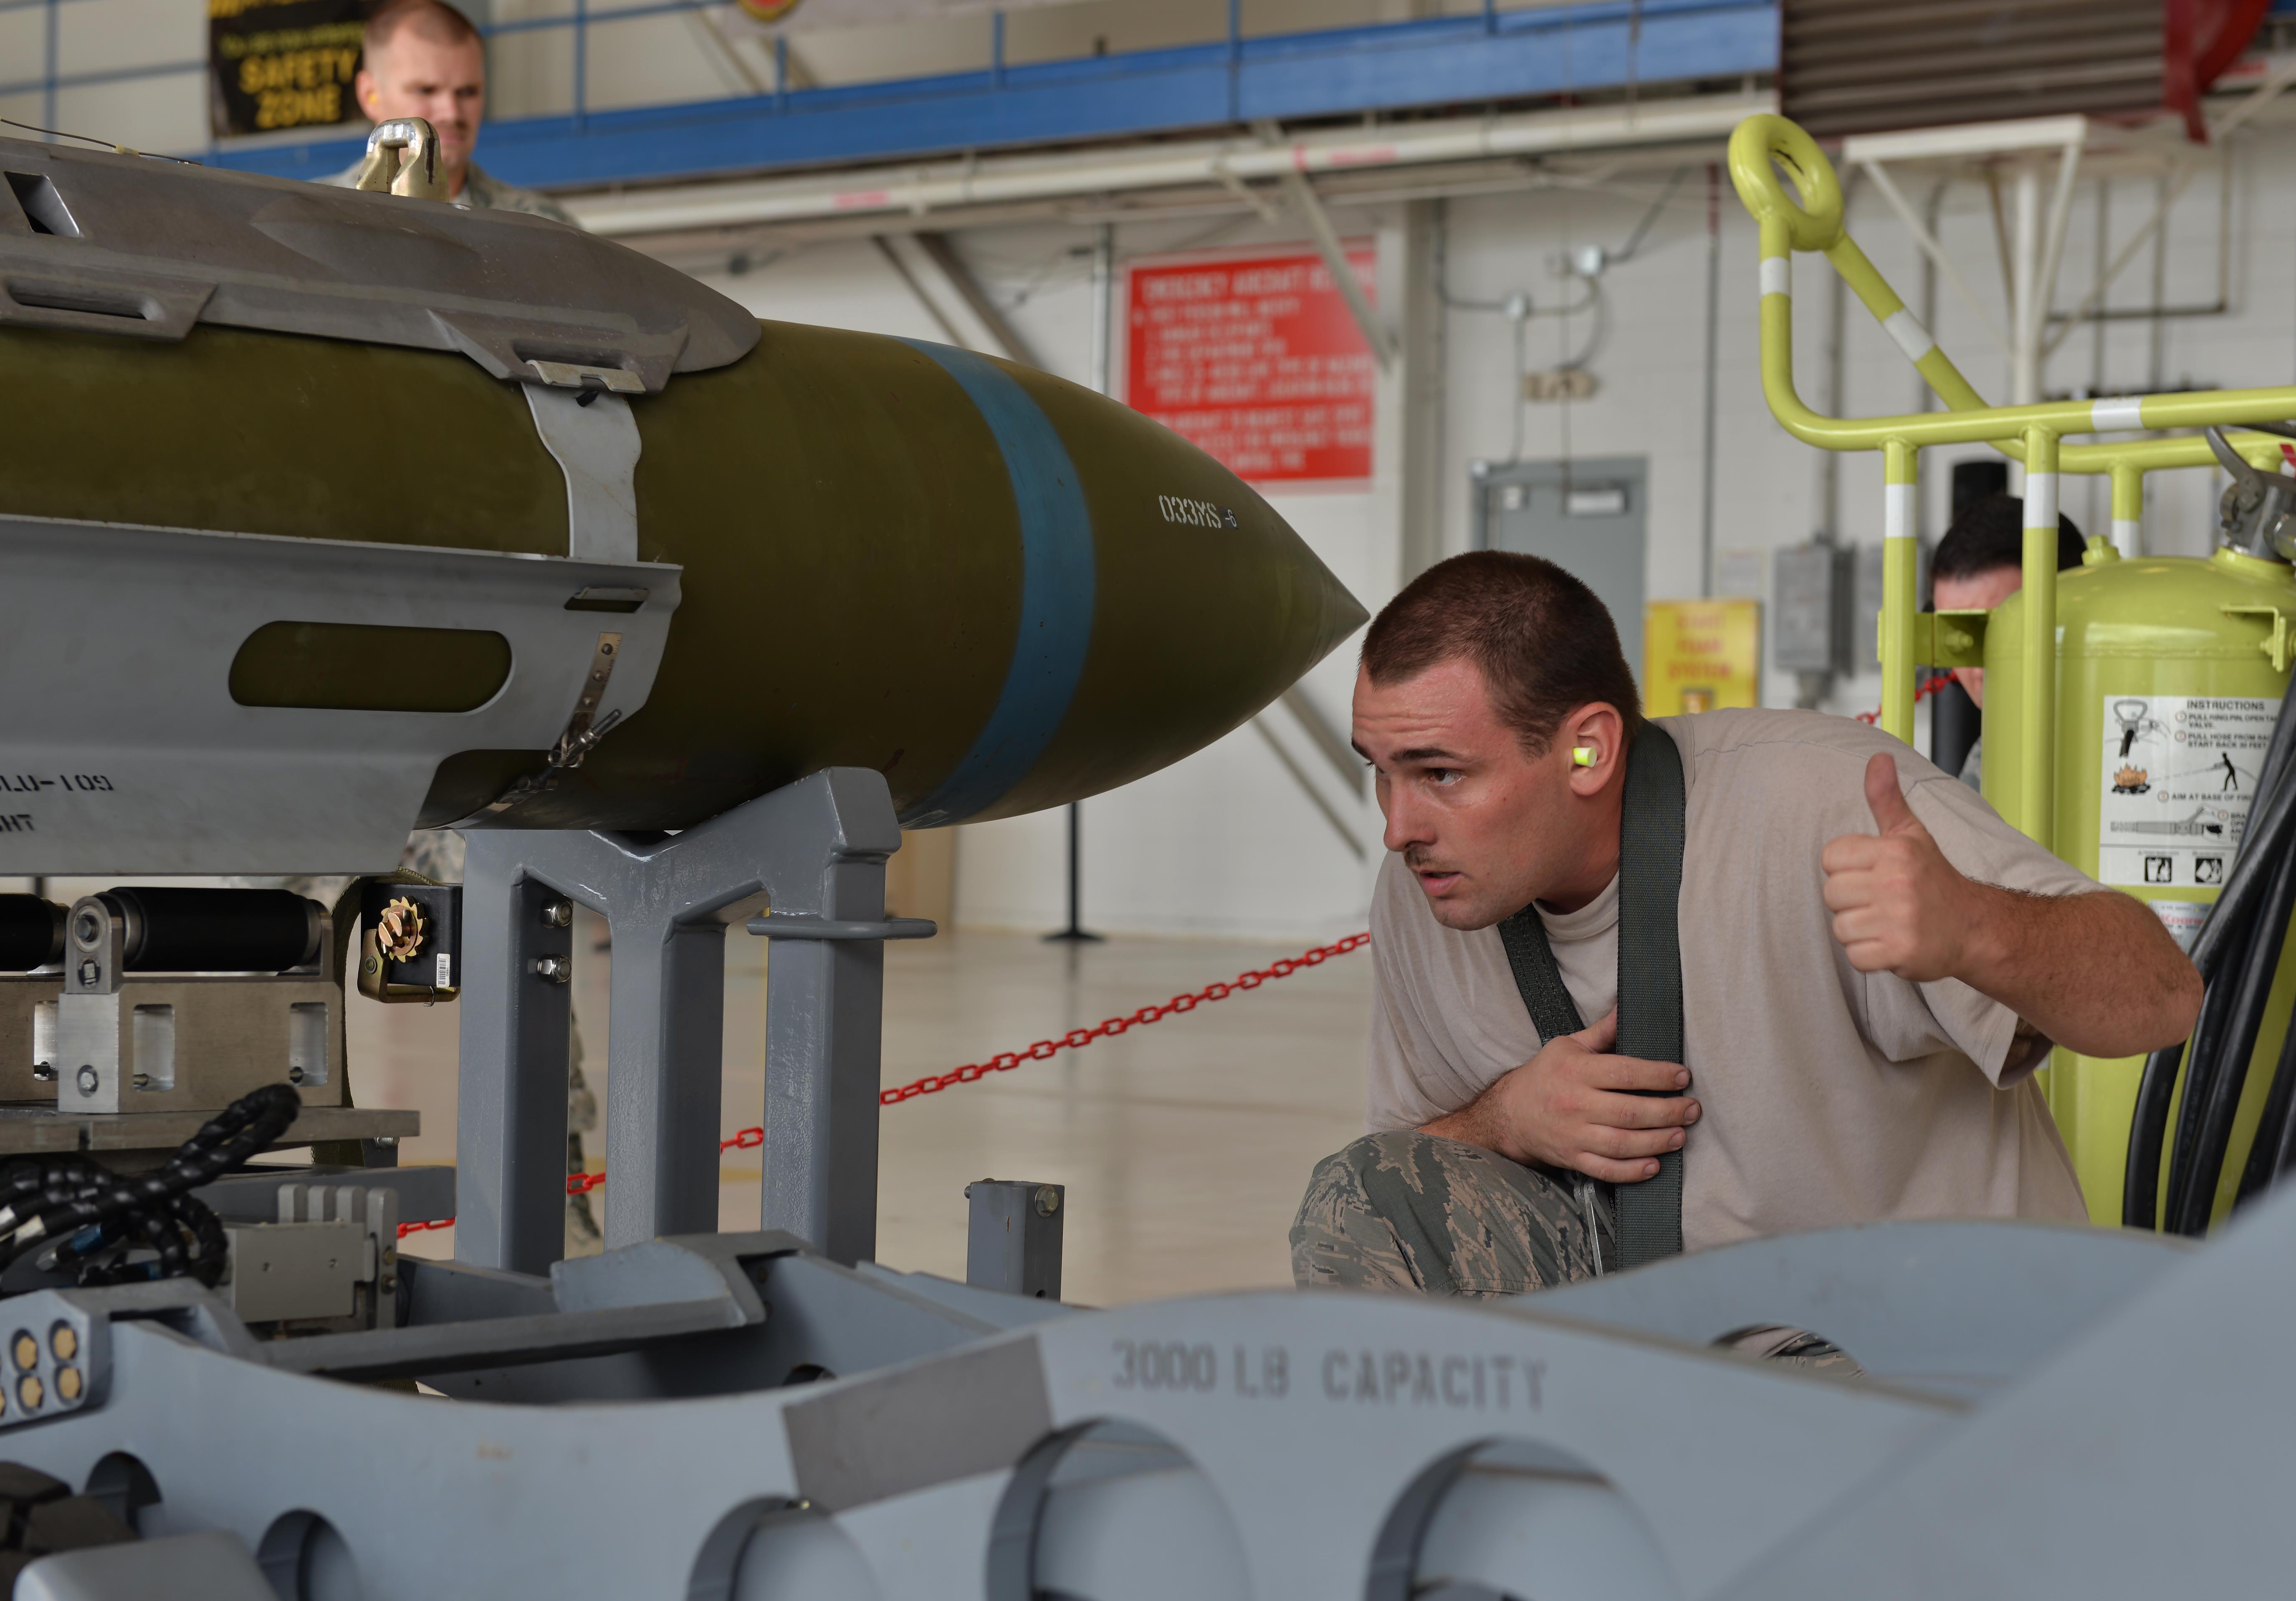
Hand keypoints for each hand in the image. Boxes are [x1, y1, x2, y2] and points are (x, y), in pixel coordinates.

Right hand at [1427, 1008, 1698, 1182]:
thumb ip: (1603, 1031)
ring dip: (1657, 1142)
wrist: (1509, 1114)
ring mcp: (1574, 1135)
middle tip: (1692, 1109)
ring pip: (1622, 1144)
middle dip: (1668, 1111)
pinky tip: (1654, 1166)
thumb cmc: (1545, 1075)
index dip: (1658, 1076)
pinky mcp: (1573, 1159)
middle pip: (1629, 1112)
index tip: (1682, 1076)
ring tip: (1681, 1135)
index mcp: (1577, 1070)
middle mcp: (1575, 1104)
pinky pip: (1606, 1170)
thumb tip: (1629, 1005)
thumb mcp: (1568, 1045)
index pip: (1625, 1073)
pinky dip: (1631, 1172)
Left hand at [1821, 753, 1981, 981]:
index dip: (1846, 868)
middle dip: (1851, 901)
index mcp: (1894, 852)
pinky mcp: (1900, 952)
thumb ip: (1886, 799)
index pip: (1831, 857)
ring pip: (1840, 927)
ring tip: (1887, 923)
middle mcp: (1896, 883)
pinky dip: (1869, 955)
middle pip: (1831, 893)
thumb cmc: (1934, 880)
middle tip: (1881, 902)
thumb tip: (1878, 758)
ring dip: (1860, 930)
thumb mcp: (1911, 834)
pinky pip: (1855, 956)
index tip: (1872, 874)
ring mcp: (1899, 919)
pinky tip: (1891, 944)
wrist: (1974, 927)